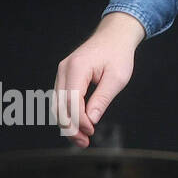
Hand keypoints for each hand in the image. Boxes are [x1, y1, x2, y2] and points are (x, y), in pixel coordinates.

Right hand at [54, 12, 144, 146]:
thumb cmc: (119, 54)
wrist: (115, 35)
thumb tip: (91, 120)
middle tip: (84, 142)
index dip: (79, 120)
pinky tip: (78, 124)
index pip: (72, 101)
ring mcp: (62, 72)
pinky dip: (68, 113)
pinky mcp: (65, 76)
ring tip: (81, 138)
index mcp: (76, 68)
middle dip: (70, 126)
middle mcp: (64, 70)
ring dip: (67, 123)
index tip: (91, 131)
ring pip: (58, 104)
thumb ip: (102, 98)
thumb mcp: (117, 77)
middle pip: (60, 105)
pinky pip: (62, 98)